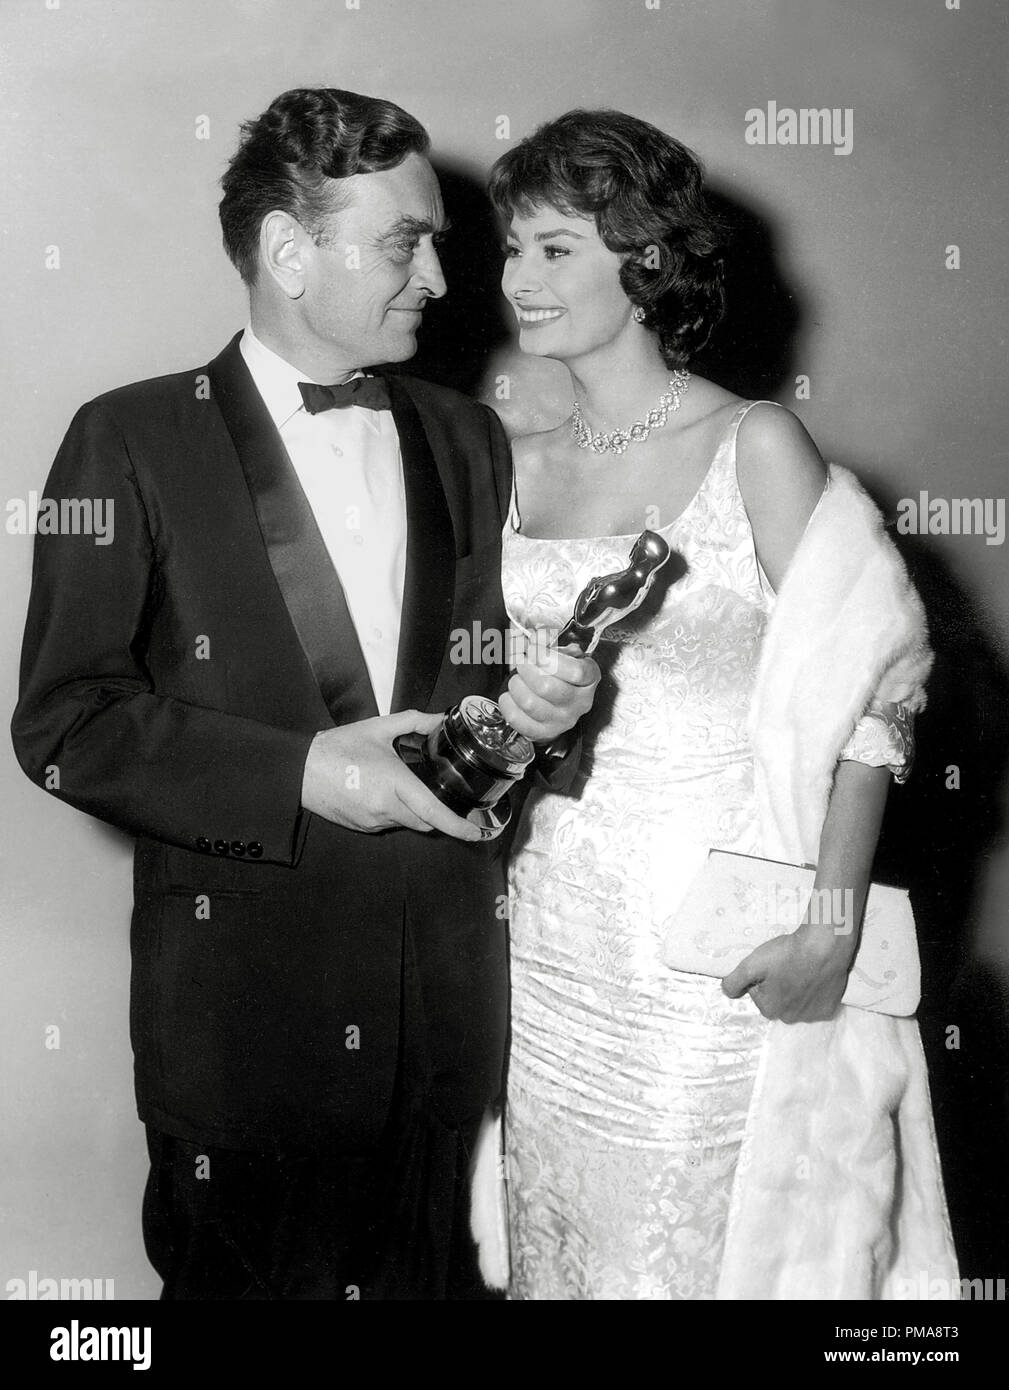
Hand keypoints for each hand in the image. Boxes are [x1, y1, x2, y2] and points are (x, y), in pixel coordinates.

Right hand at [301, 710, 482, 840]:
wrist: (299, 771)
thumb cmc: (337, 748)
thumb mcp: (378, 728)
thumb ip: (413, 721)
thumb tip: (440, 719)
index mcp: (395, 784)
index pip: (434, 813)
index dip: (459, 826)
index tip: (479, 831)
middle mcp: (387, 809)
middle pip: (426, 822)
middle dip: (439, 814)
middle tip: (444, 796)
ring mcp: (374, 822)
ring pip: (407, 823)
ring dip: (414, 810)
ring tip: (403, 785)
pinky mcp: (363, 828)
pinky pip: (389, 824)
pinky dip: (395, 812)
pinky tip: (382, 792)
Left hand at [498, 649, 599, 743]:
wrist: (561, 703)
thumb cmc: (561, 673)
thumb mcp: (561, 652)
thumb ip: (547, 640)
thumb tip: (535, 636)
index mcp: (590, 678)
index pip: (575, 671)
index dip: (547, 657)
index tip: (533, 647)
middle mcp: (580, 702)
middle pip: (547, 687)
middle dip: (526, 669)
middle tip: (521, 662)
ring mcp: (563, 720)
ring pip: (530, 703)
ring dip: (515, 685)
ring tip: (516, 679)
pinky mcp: (545, 732)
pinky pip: (518, 720)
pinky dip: (508, 704)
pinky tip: (510, 695)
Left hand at [721, 923, 856, 1022]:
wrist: (824, 946)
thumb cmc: (787, 954)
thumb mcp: (751, 964)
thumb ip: (734, 981)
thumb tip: (727, 991)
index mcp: (770, 1010)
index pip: (759, 994)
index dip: (762, 978)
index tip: (770, 965)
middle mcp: (790, 1019)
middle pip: (778, 1000)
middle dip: (779, 986)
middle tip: (787, 965)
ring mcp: (812, 1016)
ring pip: (797, 1002)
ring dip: (797, 990)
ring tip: (802, 969)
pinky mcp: (829, 1009)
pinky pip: (817, 1002)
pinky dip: (815, 992)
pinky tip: (815, 977)